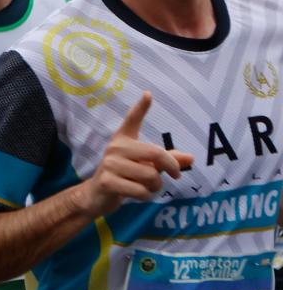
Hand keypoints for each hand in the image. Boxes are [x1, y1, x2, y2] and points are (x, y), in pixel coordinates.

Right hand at [76, 93, 192, 217]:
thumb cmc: (125, 176)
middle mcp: (115, 147)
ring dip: (157, 186)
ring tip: (149, 187)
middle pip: (156, 154)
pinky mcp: (107, 181)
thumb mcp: (146, 165)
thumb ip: (167, 160)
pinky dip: (146, 196)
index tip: (148, 94)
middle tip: (176, 176)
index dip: (140, 107)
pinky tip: (138, 194)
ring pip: (151, 176)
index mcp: (123, 139)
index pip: (132, 120)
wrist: (97, 195)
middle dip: (171, 168)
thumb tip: (191, 158)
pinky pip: (141, 190)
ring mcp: (109, 164)